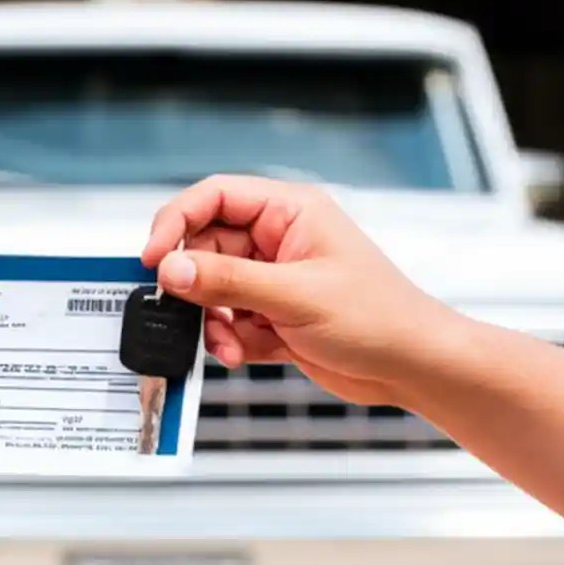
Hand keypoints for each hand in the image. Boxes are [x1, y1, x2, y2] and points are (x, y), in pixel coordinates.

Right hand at [142, 175, 461, 404]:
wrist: (411, 367)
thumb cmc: (379, 318)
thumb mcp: (295, 295)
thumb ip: (228, 280)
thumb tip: (172, 270)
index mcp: (290, 211)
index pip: (215, 197)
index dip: (176, 221)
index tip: (152, 257)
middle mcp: (278, 239)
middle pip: (205, 247)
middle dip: (194, 285)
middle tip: (185, 312)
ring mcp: (274, 279)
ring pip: (212, 289)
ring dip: (211, 320)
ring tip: (227, 344)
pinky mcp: (273, 315)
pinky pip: (227, 320)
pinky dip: (227, 340)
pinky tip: (242, 355)